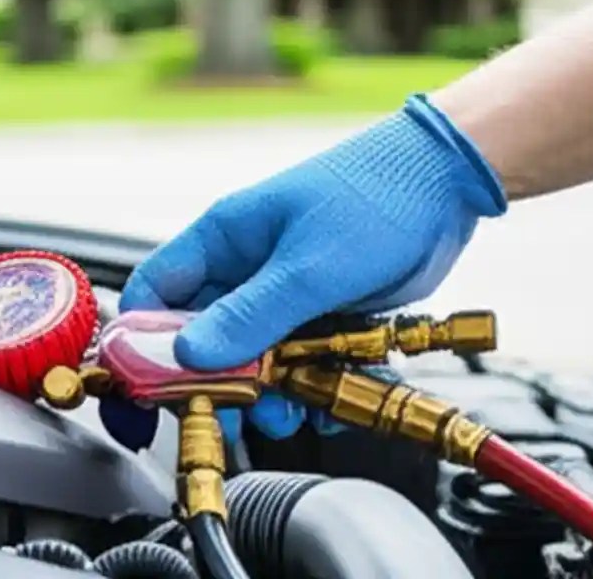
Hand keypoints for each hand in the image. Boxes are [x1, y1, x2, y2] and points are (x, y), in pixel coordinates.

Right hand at [102, 95, 505, 448]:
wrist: (449, 180)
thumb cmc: (377, 195)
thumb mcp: (310, 266)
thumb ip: (250, 314)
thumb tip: (189, 354)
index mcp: (223, 238)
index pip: (154, 293)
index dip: (144, 342)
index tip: (156, 386)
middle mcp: (245, 265)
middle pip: (202, 337)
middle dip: (218, 379)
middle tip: (242, 409)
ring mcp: (282, 289)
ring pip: (252, 356)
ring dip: (268, 392)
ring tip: (294, 411)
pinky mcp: (320, 310)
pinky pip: (297, 359)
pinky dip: (308, 386)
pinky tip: (327, 400)